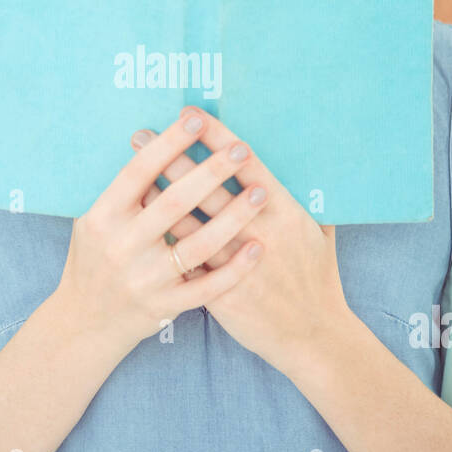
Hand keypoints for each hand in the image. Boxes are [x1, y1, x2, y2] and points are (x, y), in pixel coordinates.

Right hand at [55, 111, 266, 356]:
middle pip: (174, 202)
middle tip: (240, 148)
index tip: (197, 120)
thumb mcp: (93, 222)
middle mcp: (122, 246)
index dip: (168, 144)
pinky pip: (207, 286)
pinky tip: (259, 246)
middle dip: (211, 172)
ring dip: (234, 216)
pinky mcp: (164, 306)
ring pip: (197, 244)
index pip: (138, 172)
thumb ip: (122, 191)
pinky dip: (235, 268)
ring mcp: (144, 278)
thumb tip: (152, 139)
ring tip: (261, 191)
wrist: (83, 322)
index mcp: (102, 217)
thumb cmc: (93, 260)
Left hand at [130, 106, 350, 375]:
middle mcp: (258, 233)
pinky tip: (139, 224)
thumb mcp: (321, 235)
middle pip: (206, 187)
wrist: (312, 337)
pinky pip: (184, 261)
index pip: (245, 163)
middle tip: (143, 134)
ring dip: (157, 195)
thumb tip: (306, 165)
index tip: (192, 114)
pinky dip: (163, 241)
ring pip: (188, 222)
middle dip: (172, 157)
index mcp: (284, 212)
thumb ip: (308, 200)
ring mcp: (235, 264)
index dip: (217, 136)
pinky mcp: (219, 293)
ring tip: (131, 174)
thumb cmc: (318, 282)